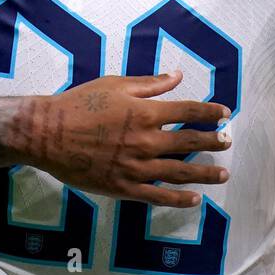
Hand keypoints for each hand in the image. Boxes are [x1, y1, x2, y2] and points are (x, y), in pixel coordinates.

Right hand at [21, 71, 231, 207]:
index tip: (225, 114)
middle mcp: (147, 141)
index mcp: (146, 112)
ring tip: (223, 175)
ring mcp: (137, 167)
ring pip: (180, 172)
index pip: (189, 112)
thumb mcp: (116, 85)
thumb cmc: (80, 104)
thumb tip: (177, 76)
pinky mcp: (124, 187)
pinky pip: (158, 196)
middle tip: (228, 143)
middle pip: (190, 143)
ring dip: (205, 173)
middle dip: (213, 142)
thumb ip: (150, 84)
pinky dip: (179, 199)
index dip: (210, 113)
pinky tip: (195, 199)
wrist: (47, 134)